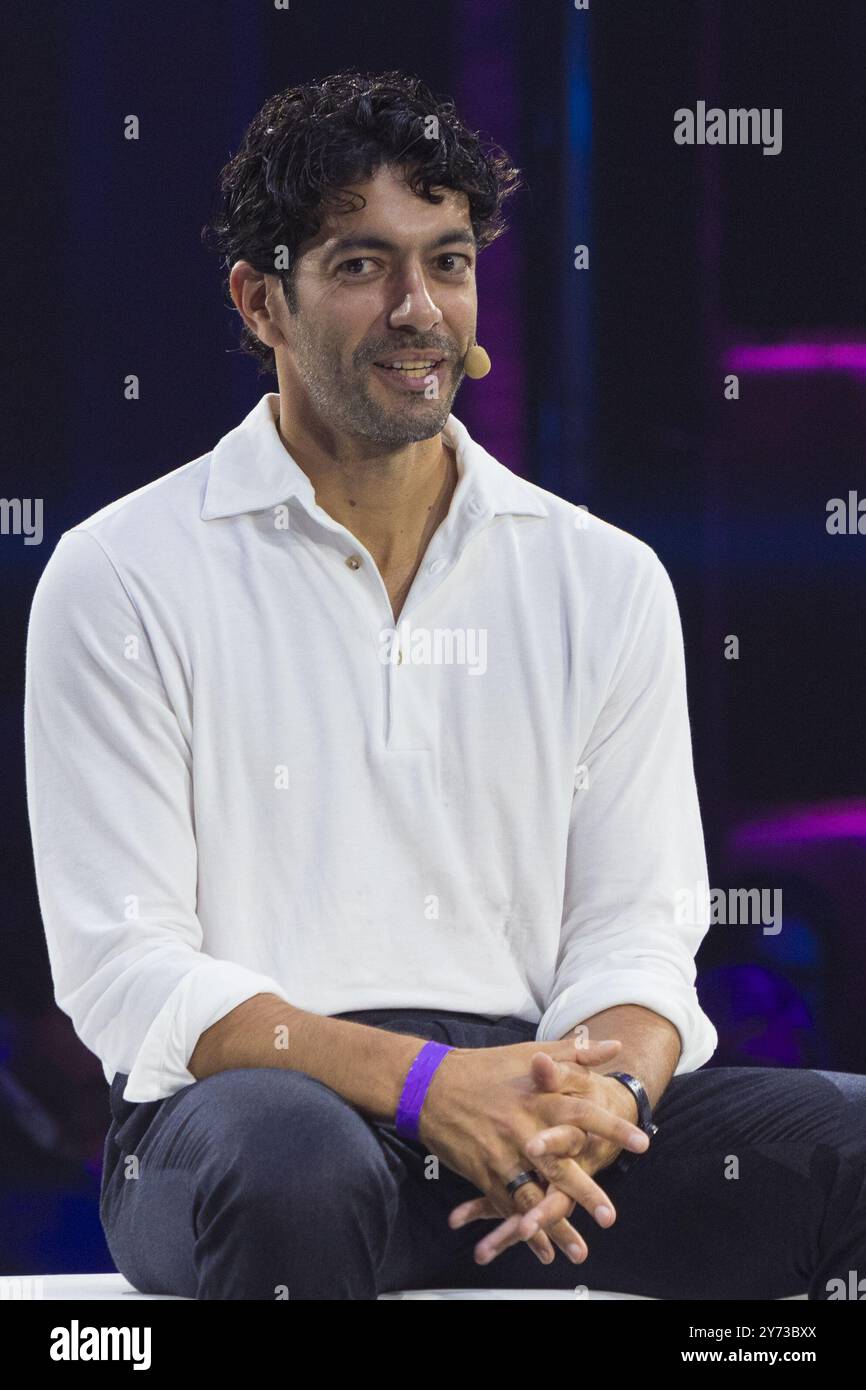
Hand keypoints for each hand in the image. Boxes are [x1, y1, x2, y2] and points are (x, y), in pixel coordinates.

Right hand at [419, 1036, 648, 1265]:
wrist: (430, 1085)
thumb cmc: (486, 1068)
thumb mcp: (528, 1054)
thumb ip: (574, 1055)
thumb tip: (614, 1045)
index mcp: (537, 1097)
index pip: (582, 1113)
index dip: (612, 1128)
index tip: (642, 1144)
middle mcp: (521, 1128)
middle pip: (558, 1164)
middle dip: (586, 1192)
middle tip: (610, 1215)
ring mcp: (500, 1153)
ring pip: (532, 1194)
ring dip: (557, 1224)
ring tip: (580, 1249)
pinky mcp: (483, 1173)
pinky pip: (507, 1205)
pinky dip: (525, 1228)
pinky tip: (542, 1248)